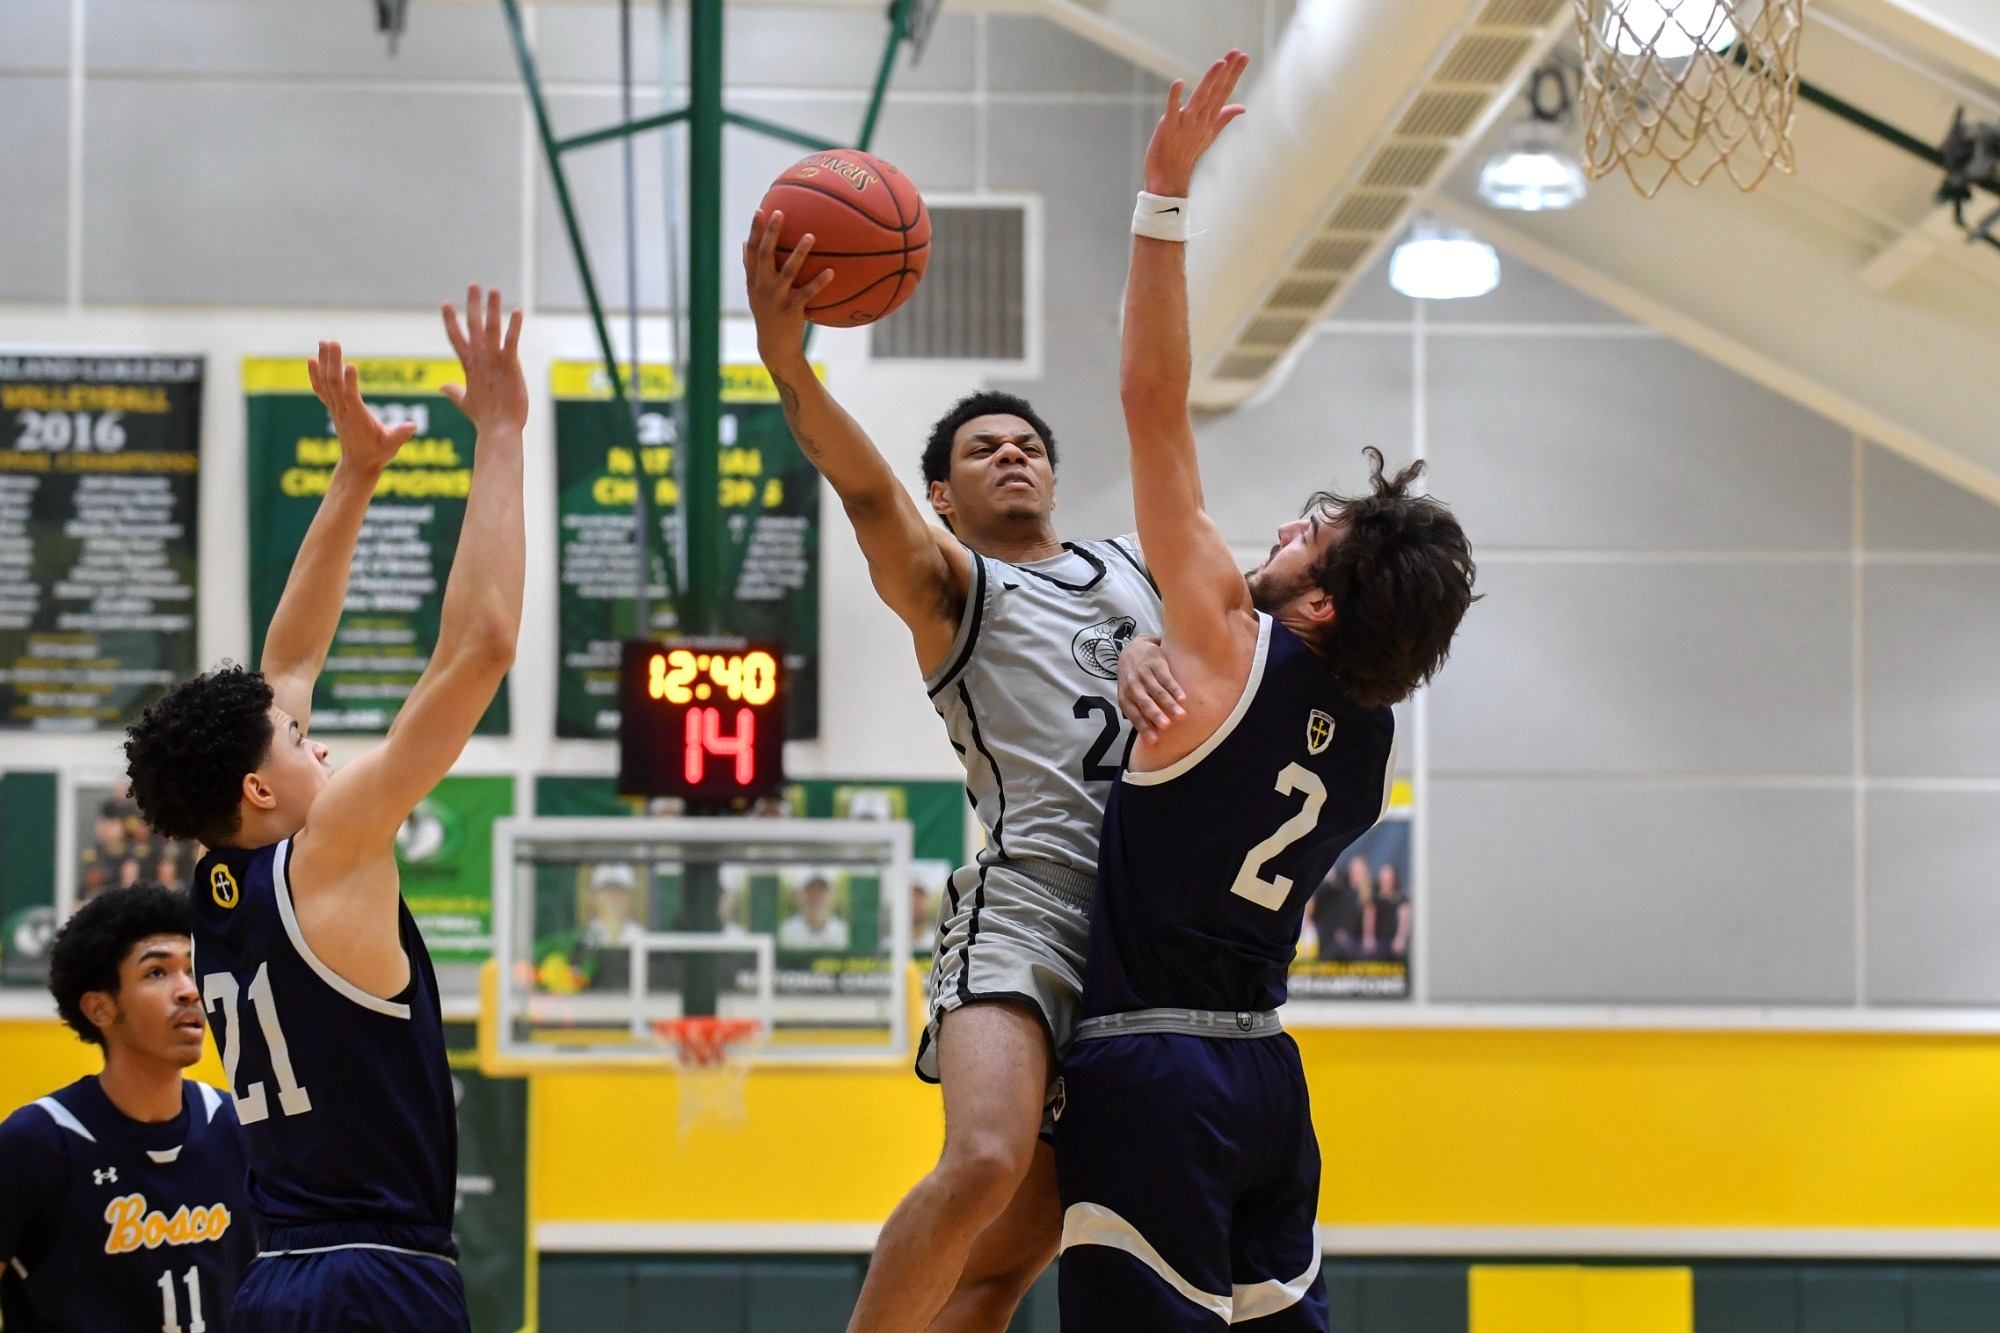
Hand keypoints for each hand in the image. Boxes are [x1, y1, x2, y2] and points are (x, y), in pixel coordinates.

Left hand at [306, 341, 412, 474]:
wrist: (358, 464)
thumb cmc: (377, 454)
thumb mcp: (391, 446)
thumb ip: (400, 435)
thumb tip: (412, 426)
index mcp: (357, 418)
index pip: (350, 398)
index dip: (350, 383)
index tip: (351, 365)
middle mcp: (342, 411)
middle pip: (334, 384)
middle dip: (332, 362)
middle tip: (334, 342)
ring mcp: (335, 409)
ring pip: (326, 383)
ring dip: (324, 362)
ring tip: (324, 342)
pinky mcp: (333, 407)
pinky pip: (321, 389)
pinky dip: (315, 374)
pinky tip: (312, 359)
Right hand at [440, 285, 527, 431]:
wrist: (499, 429)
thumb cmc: (484, 418)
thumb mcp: (465, 402)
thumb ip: (454, 391)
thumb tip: (442, 387)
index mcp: (469, 365)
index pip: (455, 338)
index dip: (450, 321)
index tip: (445, 303)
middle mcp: (480, 359)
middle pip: (472, 326)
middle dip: (473, 304)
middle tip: (474, 285)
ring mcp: (494, 361)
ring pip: (490, 328)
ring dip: (492, 308)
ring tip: (493, 290)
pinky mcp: (510, 365)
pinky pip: (511, 341)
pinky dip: (514, 326)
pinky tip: (517, 312)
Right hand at [743, 209, 833, 367]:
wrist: (774, 346)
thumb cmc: (767, 314)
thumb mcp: (754, 292)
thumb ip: (750, 268)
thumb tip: (745, 242)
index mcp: (754, 280)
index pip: (752, 251)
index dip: (755, 231)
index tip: (760, 210)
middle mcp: (762, 286)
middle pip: (765, 255)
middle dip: (770, 233)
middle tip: (779, 213)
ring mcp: (776, 298)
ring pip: (788, 271)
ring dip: (799, 253)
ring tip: (811, 236)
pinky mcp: (791, 310)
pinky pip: (807, 293)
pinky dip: (819, 282)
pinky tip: (831, 271)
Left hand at [1117, 635, 1185, 742]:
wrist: (1134, 648)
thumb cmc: (1134, 680)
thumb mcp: (1130, 696)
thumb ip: (1140, 716)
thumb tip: (1151, 744)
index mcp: (1125, 696)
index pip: (1134, 714)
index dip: (1143, 727)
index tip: (1154, 741)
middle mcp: (1132, 685)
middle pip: (1144, 702)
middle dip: (1155, 715)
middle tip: (1167, 727)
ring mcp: (1143, 673)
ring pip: (1157, 691)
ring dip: (1169, 704)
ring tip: (1181, 716)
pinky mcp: (1155, 663)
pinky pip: (1165, 677)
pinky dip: (1174, 688)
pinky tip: (1183, 698)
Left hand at [1144, 49, 1249, 197]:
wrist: (1169, 177)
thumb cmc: (1187, 153)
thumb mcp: (1209, 133)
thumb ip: (1224, 117)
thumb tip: (1242, 107)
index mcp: (1209, 118)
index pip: (1224, 91)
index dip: (1234, 73)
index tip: (1243, 55)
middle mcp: (1200, 119)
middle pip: (1216, 92)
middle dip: (1227, 71)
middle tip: (1237, 52)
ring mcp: (1185, 124)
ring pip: (1200, 98)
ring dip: (1210, 81)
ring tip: (1220, 63)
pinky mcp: (1168, 128)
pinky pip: (1172, 110)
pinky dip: (1174, 97)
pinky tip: (1177, 82)